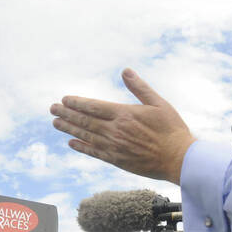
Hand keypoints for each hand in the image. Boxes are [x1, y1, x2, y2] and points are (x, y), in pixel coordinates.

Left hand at [50, 69, 197, 183]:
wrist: (178, 158)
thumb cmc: (171, 129)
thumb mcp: (158, 103)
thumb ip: (139, 87)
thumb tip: (125, 71)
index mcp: (124, 114)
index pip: (94, 107)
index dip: (77, 103)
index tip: (64, 99)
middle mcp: (116, 130)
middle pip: (85, 121)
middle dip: (67, 114)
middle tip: (53, 109)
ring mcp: (115, 147)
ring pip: (86, 136)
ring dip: (69, 129)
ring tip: (56, 123)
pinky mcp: (117, 160)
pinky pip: (94, 152)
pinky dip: (81, 147)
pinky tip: (71, 143)